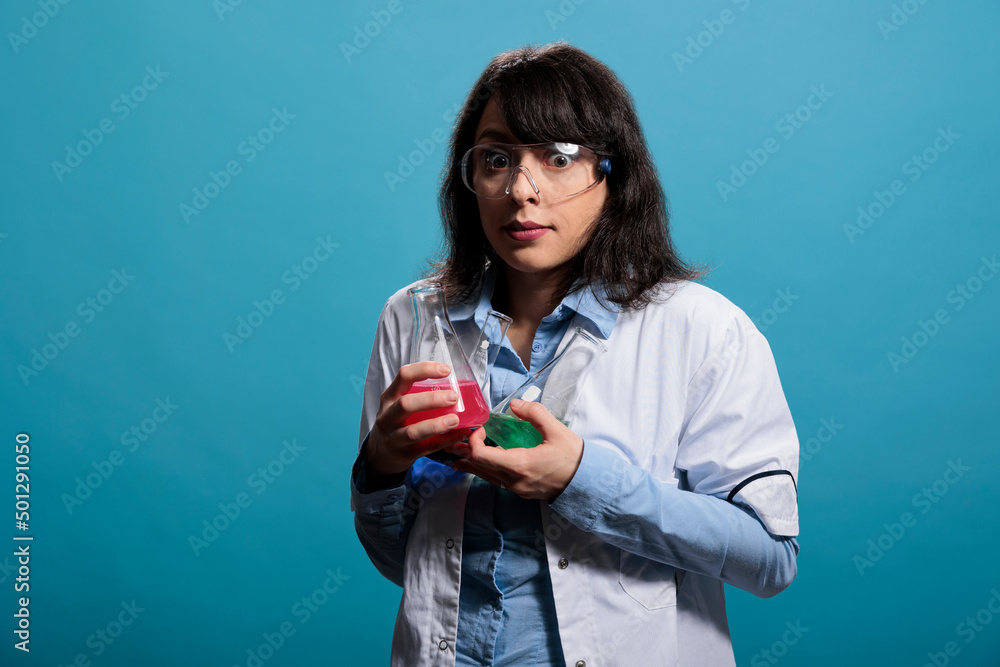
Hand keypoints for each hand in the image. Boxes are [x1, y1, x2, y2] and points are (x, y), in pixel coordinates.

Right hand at [366, 362, 473, 477]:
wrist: (380, 453)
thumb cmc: (396, 422)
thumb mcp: (397, 404)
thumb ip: (417, 393)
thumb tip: (455, 383)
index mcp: (389, 397)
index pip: (404, 376)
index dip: (425, 370)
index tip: (446, 370)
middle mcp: (387, 416)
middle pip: (406, 404)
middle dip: (432, 399)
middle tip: (454, 397)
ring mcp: (394, 438)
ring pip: (413, 431)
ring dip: (437, 425)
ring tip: (456, 420)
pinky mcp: (404, 455)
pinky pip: (426, 448)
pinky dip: (445, 441)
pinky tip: (460, 434)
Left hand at [450, 398, 583, 500]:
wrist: (589, 484)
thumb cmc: (574, 458)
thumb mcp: (556, 430)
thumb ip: (535, 413)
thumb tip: (515, 404)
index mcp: (519, 465)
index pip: (481, 455)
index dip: (474, 440)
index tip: (480, 428)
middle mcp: (513, 481)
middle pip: (478, 468)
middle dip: (466, 452)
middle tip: (456, 440)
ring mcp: (517, 489)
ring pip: (486, 477)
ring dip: (474, 463)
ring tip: (460, 454)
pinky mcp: (522, 492)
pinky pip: (497, 481)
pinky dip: (486, 470)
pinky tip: (483, 463)